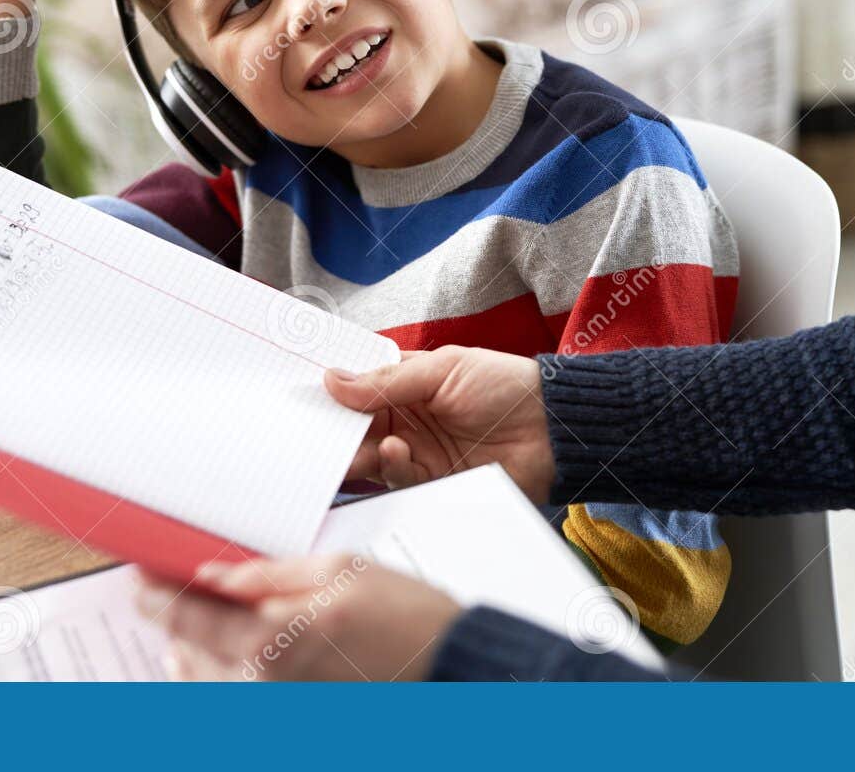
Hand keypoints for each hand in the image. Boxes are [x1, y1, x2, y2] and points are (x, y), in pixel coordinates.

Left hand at [137, 556, 460, 680]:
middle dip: (175, 623)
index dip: (156, 595)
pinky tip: (226, 659)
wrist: (451, 672)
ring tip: (196, 627)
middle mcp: (264, 687)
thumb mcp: (339, 571)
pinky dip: (220, 680)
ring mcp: (275, 712)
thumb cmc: (406, 616)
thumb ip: (269, 573)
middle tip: (166, 593)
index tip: (140, 577)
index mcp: (274, 639)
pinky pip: (235, 702)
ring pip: (205, 685)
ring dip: (193, 654)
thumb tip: (214, 574)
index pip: (188, 619)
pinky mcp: (289, 724)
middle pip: (187, 656)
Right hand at [325, 345, 554, 502]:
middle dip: (334, 433)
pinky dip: (391, 467)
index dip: (331, 396)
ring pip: (370, 458)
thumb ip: (387, 380)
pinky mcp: (431, 483)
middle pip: (356, 430)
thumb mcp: (443, 370)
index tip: (302, 398)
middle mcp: (405, 420)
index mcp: (405, 386)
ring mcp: (417, 453)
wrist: (552, 429)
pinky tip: (396, 451)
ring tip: (355, 448)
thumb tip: (332, 379)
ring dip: (357, 454)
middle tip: (309, 436)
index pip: (357, 392)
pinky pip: (398, 479)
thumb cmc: (505, 385)